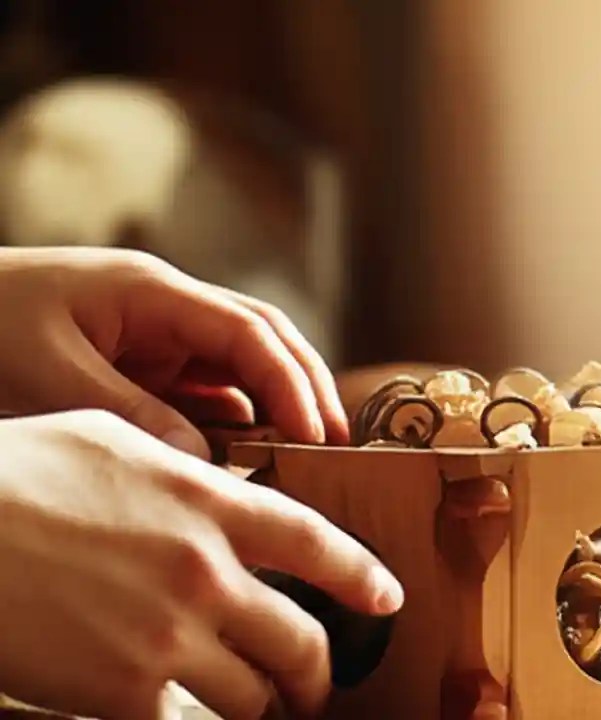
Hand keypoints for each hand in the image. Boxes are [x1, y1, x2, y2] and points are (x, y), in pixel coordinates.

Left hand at [0, 247, 348, 458]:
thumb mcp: (45, 373)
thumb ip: (126, 412)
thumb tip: (202, 460)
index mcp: (153, 293)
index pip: (249, 332)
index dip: (291, 383)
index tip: (314, 438)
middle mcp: (170, 310)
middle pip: (265, 341)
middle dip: (306, 390)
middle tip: (334, 448)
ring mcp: (160, 338)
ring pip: (243, 370)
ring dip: (276, 410)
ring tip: (303, 461)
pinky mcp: (146, 368)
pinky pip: (207, 395)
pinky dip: (234, 426)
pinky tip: (246, 461)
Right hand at [0, 410, 403, 719]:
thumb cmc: (17, 473)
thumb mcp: (114, 442)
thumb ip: (182, 468)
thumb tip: (219, 483)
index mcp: (209, 505)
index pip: (317, 543)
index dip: (363, 576)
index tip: (386, 599)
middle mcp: (205, 573)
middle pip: (299, 640)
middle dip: (317, 674)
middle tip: (314, 687)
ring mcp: (167, 637)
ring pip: (253, 697)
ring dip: (263, 709)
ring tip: (260, 711)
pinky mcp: (120, 691)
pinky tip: (184, 718)